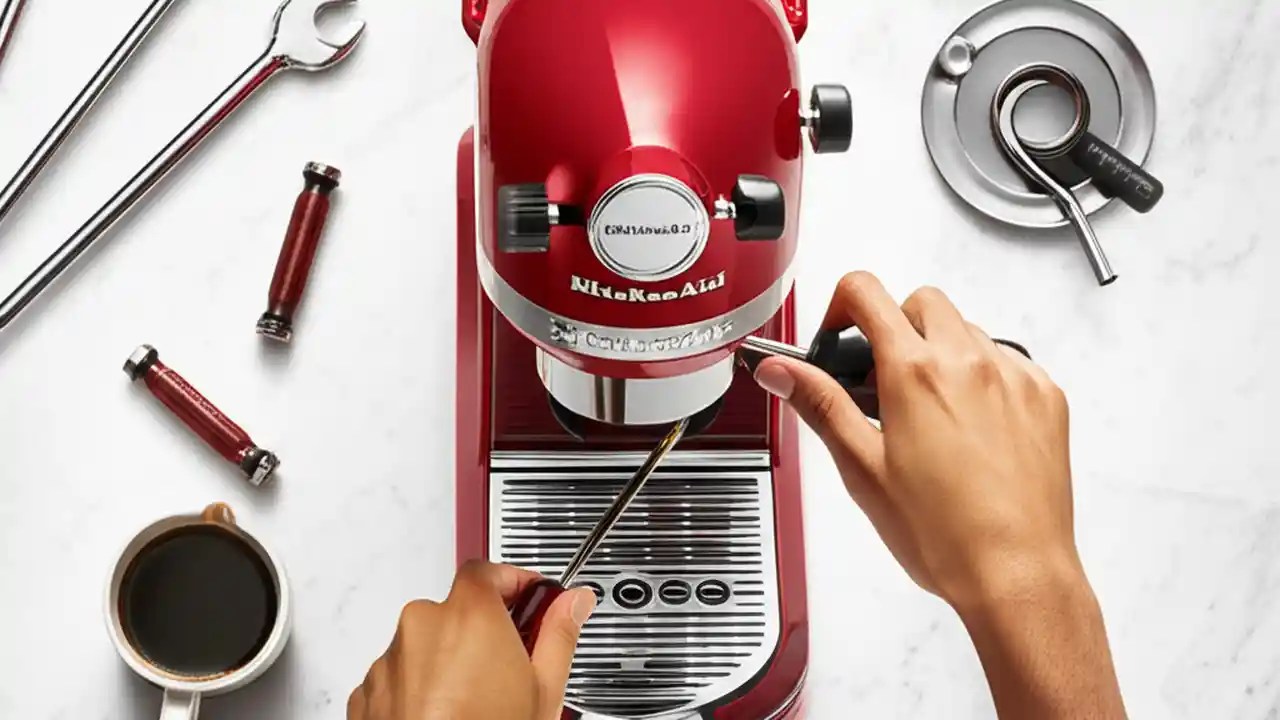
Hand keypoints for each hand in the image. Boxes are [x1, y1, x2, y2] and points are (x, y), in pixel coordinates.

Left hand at [348, 561, 596, 719]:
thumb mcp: (543, 689)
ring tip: (476, 704)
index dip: (514, 583)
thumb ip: (560, 633)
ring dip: (449, 663)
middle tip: (511, 667)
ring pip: (427, 644)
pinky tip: (446, 716)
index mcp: (468, 615)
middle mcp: (421, 628)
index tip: (532, 601)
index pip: (489, 570)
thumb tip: (575, 602)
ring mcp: (390, 661)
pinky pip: (400, 675)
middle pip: (458, 610)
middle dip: (484, 632)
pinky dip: (419, 689)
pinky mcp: (368, 692)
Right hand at [753, 271, 1077, 606]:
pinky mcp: (1046, 397)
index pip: (865, 292)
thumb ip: (819, 404)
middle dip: (893, 328)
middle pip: (920, 302)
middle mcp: (969, 361)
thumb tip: (779, 369)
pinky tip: (970, 428)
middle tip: (881, 383)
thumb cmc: (943, 534)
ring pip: (967, 330)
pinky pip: (1009, 360)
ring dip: (940, 352)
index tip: (839, 340)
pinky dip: (983, 377)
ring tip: (928, 415)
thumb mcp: (862, 468)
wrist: (1016, 573)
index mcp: (914, 373)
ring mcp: (1014, 376)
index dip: (839, 308)